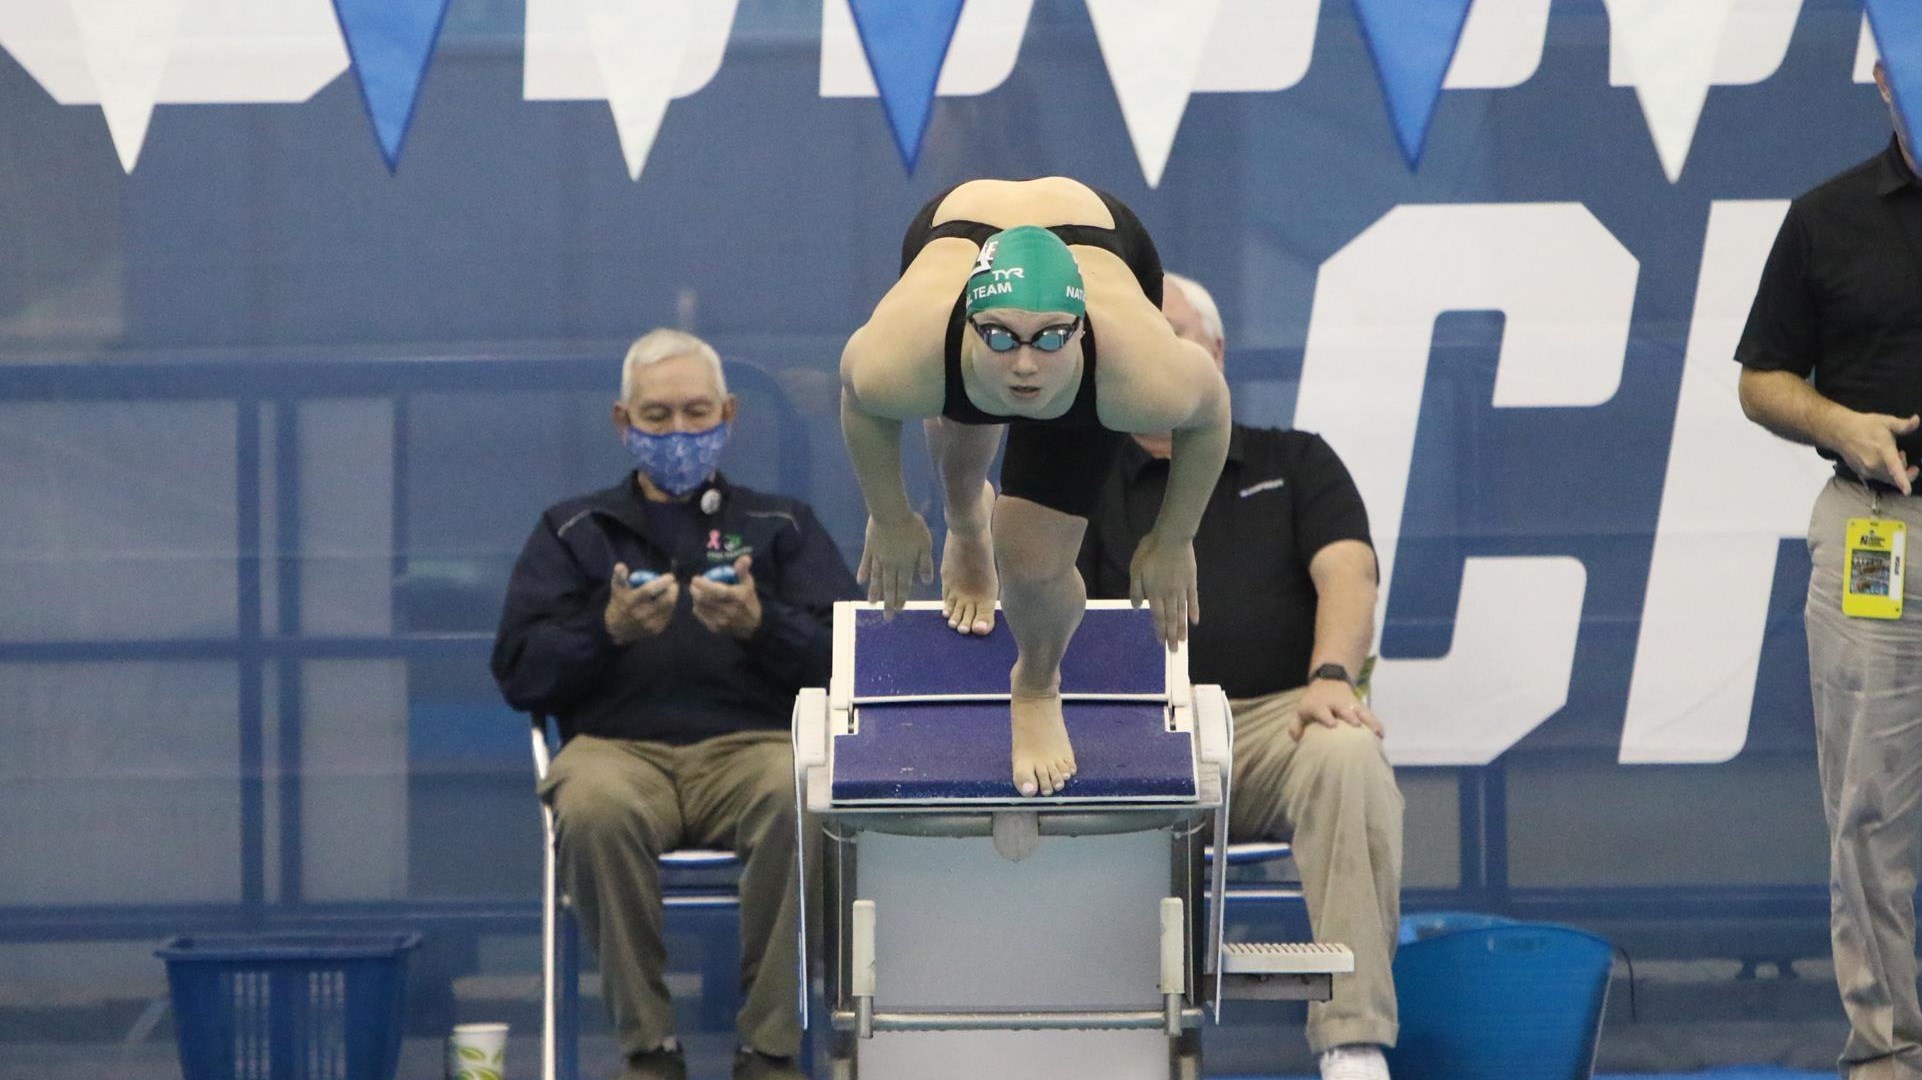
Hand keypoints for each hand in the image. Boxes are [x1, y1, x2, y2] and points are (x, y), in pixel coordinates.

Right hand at [606, 562, 677, 643]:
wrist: (618, 629)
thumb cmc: (619, 603)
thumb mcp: (617, 588)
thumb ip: (619, 576)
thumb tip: (621, 565)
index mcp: (631, 601)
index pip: (649, 590)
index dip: (662, 582)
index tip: (670, 576)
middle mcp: (641, 614)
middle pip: (665, 600)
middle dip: (672, 589)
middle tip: (672, 583)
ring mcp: (650, 624)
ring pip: (669, 607)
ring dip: (672, 597)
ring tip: (668, 591)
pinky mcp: (656, 630)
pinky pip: (668, 614)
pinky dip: (669, 606)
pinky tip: (664, 603)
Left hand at [689, 556, 761, 639]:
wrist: (752, 627)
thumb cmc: (748, 601)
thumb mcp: (748, 584)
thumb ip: (743, 571)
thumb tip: (745, 557)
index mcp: (737, 597)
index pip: (716, 590)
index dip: (703, 584)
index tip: (696, 578)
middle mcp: (728, 610)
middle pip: (703, 599)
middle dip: (694, 590)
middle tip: (693, 584)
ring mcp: (721, 621)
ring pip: (699, 606)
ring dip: (695, 598)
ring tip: (697, 592)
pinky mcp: (715, 628)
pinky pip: (700, 615)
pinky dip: (697, 607)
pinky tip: (701, 603)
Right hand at [857, 513, 933, 615]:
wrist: (891, 512)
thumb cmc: (912, 527)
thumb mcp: (925, 545)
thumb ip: (925, 564)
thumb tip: (926, 582)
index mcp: (906, 564)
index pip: (904, 584)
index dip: (902, 597)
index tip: (899, 610)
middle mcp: (891, 564)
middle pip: (890, 586)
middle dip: (888, 602)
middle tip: (886, 617)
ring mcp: (878, 557)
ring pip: (876, 578)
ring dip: (875, 592)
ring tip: (871, 604)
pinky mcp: (870, 547)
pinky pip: (866, 563)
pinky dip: (863, 572)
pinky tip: (860, 581)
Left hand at [1127, 531, 1198, 648]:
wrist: (1171, 537)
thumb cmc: (1150, 551)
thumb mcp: (1136, 569)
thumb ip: (1136, 589)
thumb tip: (1138, 607)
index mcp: (1155, 592)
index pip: (1158, 616)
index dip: (1160, 630)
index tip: (1162, 643)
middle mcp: (1169, 594)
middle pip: (1171, 618)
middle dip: (1172, 635)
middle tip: (1175, 650)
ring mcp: (1182, 589)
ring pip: (1182, 612)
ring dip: (1182, 627)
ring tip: (1184, 641)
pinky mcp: (1191, 581)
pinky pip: (1193, 599)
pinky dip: (1194, 611)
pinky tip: (1195, 621)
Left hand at [1287, 678, 1383, 740]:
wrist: (1329, 681)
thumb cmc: (1313, 702)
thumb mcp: (1302, 710)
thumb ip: (1296, 725)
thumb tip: (1297, 740)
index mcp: (1320, 705)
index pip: (1322, 710)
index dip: (1327, 716)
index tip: (1332, 724)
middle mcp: (1336, 704)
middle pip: (1344, 709)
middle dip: (1350, 716)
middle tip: (1356, 725)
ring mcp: (1350, 704)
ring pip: (1361, 711)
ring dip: (1369, 721)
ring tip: (1376, 734)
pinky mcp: (1360, 706)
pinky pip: (1370, 715)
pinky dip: (1376, 724)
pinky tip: (1382, 735)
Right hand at [1832, 410, 1920, 494]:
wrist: (1841, 432)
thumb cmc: (1865, 425)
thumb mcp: (1886, 422)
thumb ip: (1903, 425)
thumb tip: (1916, 420)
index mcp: (1883, 451)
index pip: (1894, 468)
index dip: (1902, 480)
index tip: (1907, 492)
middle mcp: (1874, 464)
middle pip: (1895, 477)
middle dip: (1904, 469)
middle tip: (1902, 453)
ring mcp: (1867, 470)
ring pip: (1887, 478)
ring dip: (1894, 471)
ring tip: (1891, 456)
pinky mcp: (1862, 473)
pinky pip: (1879, 477)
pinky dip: (1884, 471)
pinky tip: (1880, 460)